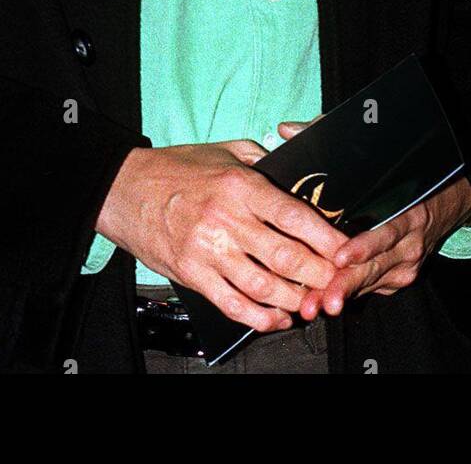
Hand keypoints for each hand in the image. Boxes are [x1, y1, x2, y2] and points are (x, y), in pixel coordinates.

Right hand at [95, 139, 348, 333]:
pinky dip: (259, 317)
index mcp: (240, 185)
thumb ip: (261, 161)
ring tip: (310, 302)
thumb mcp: (224, 151)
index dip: (326, 238)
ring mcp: (208, 250)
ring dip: (293, 299)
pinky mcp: (192, 274)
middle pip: (285, 256)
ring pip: (263, 286)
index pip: (294, 215)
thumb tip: (294, 172)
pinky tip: (276, 319)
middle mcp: (227, 219)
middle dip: (318, 275)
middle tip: (336, 283)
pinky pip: (232, 303)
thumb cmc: (176, 168)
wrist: (125, 189)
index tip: (345, 250)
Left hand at [279, 112, 470, 321]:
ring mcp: (405, 263)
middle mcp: (409, 242)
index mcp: (407, 211)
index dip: (362, 246)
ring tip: (318, 306)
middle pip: (374, 265)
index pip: (386, 231)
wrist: (445, 202)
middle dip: (344, 284)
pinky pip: (372, 288)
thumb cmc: (402, 178)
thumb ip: (329, 139)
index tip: (339, 256)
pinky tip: (326, 302)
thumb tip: (288, 130)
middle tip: (321, 298)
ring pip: (370, 282)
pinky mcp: (400, 278)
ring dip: (342, 294)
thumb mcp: (373, 158)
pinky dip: (350, 293)